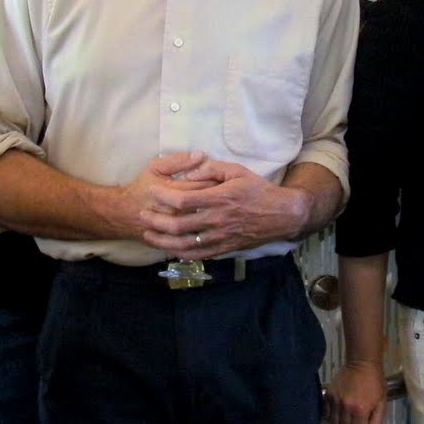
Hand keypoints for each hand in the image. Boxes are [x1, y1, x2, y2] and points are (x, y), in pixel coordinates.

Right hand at [112, 152, 212, 240]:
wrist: (122, 214)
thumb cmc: (141, 187)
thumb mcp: (155, 168)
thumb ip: (178, 161)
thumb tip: (202, 155)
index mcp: (170, 190)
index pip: (200, 185)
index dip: (214, 181)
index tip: (222, 179)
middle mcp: (172, 211)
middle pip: (203, 205)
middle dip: (217, 199)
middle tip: (225, 194)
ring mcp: (173, 229)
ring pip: (201, 224)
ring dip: (212, 217)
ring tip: (219, 210)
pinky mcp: (172, 241)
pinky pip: (193, 241)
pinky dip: (204, 234)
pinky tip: (208, 227)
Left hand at [137, 157, 312, 256]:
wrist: (281, 215)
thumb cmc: (258, 190)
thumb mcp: (237, 171)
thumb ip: (211, 169)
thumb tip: (188, 174)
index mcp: (220, 198)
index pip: (184, 201)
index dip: (163, 197)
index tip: (151, 191)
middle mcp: (217, 220)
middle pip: (179, 225)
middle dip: (156, 221)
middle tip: (142, 215)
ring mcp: (220, 237)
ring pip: (184, 243)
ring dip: (162, 240)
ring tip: (148, 234)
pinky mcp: (224, 248)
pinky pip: (198, 254)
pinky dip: (180, 253)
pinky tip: (169, 249)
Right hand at [325, 359, 387, 423]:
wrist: (362, 363)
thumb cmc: (375, 383)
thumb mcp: (381, 404)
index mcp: (361, 410)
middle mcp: (346, 407)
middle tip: (355, 422)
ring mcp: (335, 401)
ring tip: (346, 418)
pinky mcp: (327, 395)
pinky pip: (326, 415)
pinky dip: (331, 417)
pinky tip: (338, 412)